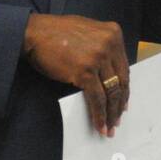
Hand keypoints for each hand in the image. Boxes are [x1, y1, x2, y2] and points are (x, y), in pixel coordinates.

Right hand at [22, 14, 128, 136]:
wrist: (36, 33)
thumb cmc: (58, 33)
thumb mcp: (89, 33)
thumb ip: (103, 48)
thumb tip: (109, 75)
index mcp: (114, 33)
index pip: (124, 67)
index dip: (124, 88)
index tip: (123, 103)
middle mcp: (110, 45)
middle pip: (121, 81)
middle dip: (120, 103)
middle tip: (118, 119)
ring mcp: (98, 58)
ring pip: (111, 92)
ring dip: (111, 112)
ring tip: (110, 126)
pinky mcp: (85, 72)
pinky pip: (97, 98)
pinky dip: (99, 114)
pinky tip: (99, 125)